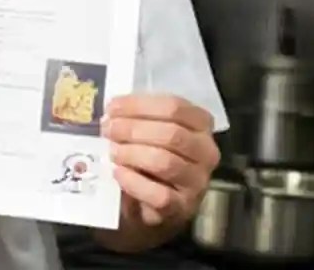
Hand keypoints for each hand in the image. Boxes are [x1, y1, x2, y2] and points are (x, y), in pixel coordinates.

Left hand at [103, 94, 219, 227]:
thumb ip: (136, 117)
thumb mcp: (147, 131)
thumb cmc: (147, 158)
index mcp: (200, 125)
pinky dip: (133, 181)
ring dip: (131, 153)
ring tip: (112, 151)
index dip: (139, 105)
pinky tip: (118, 173)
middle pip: (172, 134)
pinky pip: (158, 194)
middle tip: (107, 130)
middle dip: (132, 129)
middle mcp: (206, 152)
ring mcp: (197, 182)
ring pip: (165, 162)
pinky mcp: (182, 208)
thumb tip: (113, 110)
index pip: (174, 107)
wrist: (145, 205)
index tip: (112, 108)